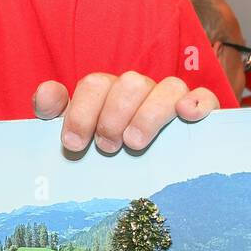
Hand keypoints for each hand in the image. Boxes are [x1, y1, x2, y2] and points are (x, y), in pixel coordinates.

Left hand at [33, 72, 219, 152]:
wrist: (145, 167)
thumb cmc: (105, 146)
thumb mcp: (77, 131)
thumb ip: (56, 111)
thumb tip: (45, 95)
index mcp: (108, 91)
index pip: (95, 85)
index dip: (81, 112)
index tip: (73, 144)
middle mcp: (139, 89)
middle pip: (129, 83)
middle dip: (113, 116)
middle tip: (106, 147)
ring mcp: (169, 97)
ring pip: (166, 86)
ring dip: (148, 115)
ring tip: (134, 143)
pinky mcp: (198, 109)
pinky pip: (205, 96)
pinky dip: (197, 101)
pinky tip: (187, 115)